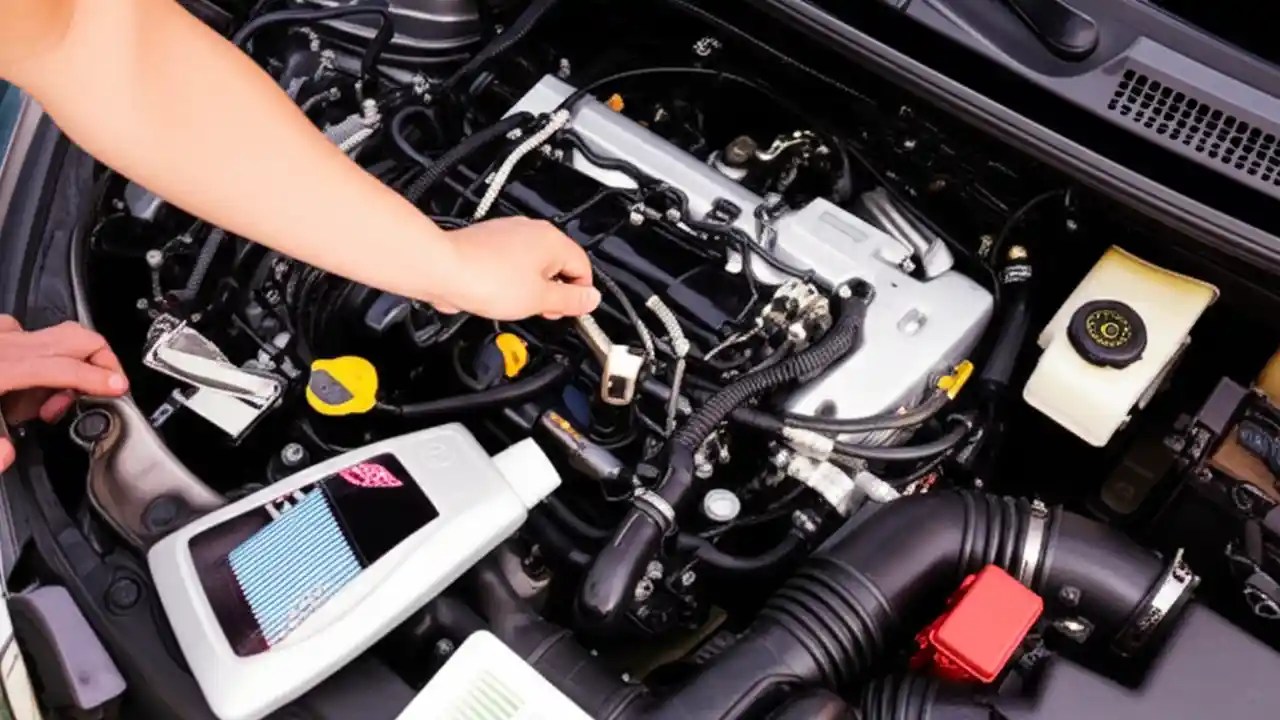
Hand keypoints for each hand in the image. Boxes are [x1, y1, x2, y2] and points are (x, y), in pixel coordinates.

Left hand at [0, 317, 128, 470]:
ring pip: (58, 335)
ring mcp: (2, 335)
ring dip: (74, 364)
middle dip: (104, 363)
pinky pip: (32, 335)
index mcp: (2, 367)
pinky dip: (45, 356)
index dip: (97, 379)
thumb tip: (8, 454)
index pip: (64, 367)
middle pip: (76, 339)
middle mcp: (5, 344)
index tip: (119, 389)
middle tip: (109, 389)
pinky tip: (32, 380)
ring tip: (58, 399)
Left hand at [430, 218, 601, 320]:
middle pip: (559, 265)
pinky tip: (498, 294)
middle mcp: (532, 230)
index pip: (583, 267)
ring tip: (515, 303)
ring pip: (533, 264)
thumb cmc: (486, 279)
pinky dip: (510, 280)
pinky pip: (510, 263)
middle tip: (542, 310)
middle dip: (554, 291)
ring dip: (531, 287)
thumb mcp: (539, 300)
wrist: (442, 268)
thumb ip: (570, 301)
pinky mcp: (489, 241)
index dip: (581, 294)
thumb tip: (591, 299)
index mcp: (552, 241)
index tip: (572, 310)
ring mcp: (509, 233)